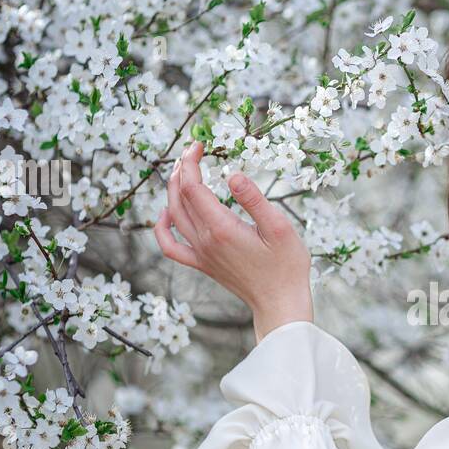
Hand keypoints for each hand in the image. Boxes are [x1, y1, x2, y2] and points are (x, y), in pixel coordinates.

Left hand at [155, 140, 313, 341]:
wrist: (280, 303)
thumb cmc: (286, 266)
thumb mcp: (279, 227)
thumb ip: (254, 199)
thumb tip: (232, 174)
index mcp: (221, 229)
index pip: (192, 187)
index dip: (191, 162)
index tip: (199, 145)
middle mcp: (205, 241)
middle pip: (179, 197)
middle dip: (180, 169)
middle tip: (192, 151)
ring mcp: (200, 254)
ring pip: (173, 215)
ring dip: (172, 190)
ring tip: (181, 171)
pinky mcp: (202, 264)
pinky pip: (170, 246)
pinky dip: (162, 227)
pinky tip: (166, 214)